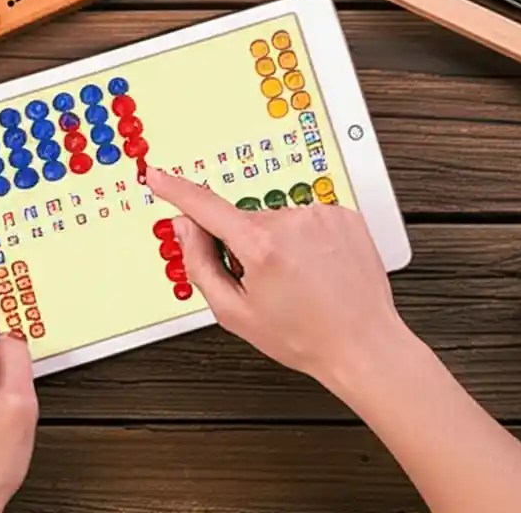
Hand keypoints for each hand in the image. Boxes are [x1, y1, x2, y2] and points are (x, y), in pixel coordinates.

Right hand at [147, 168, 407, 384]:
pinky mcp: (344, 215)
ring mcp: (322, 215)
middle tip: (267, 285)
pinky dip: (307, 241)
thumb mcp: (235, 312)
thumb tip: (186, 227)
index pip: (205, 206)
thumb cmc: (305, 336)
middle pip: (245, 221)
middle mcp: (292, 221)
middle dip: (246, 247)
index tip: (158, 176)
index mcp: (261, 245)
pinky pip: (308, 220)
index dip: (176, 190)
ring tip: (300, 281)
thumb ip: (200, 264)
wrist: (362, 343)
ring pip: (279, 221)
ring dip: (280, 244)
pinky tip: (318, 269)